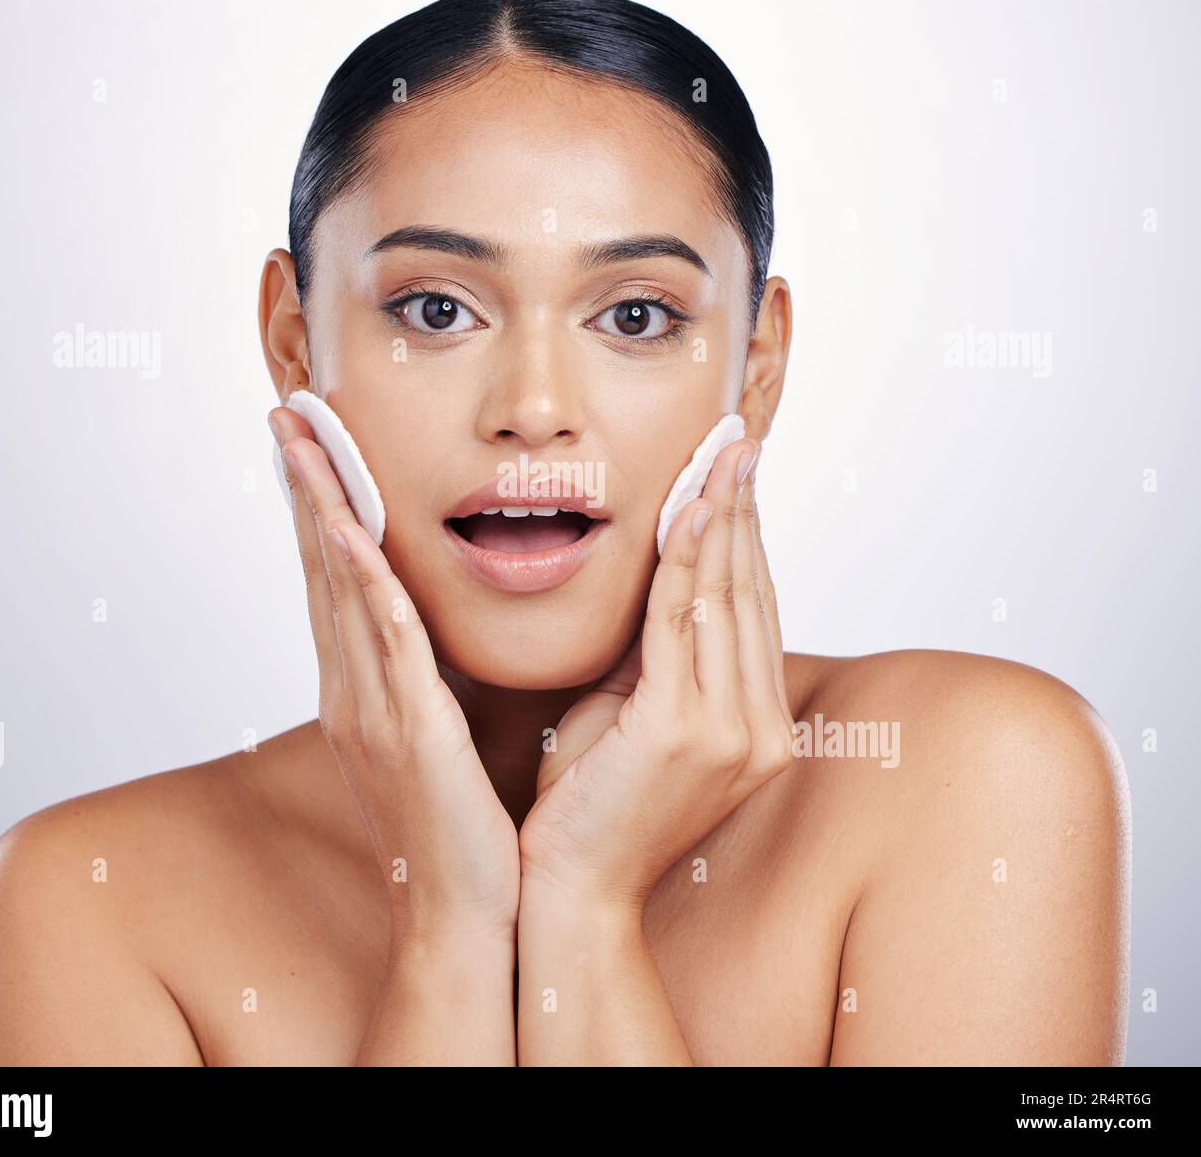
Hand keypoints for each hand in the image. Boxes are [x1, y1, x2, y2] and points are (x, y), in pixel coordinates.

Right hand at [270, 406, 520, 949]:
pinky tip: (349, 533)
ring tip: (302, 440)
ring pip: (341, 588)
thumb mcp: (440, 734)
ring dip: (320, 509)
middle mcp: (353, 688)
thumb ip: (432, 676)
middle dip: (304, 486)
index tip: (311, 444)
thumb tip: (445, 623)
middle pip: (322, 566)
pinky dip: (362, 583)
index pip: (337, 578)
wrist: (460, 912)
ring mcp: (371, 708)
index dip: (320, 506)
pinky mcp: (407, 731)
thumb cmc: (461, 824)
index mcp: (364, 688)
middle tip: (286, 412)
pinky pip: (384, 643)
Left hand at [518, 435, 793, 912]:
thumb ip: (657, 658)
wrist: (569, 888)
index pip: (754, 609)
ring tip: (718, 455)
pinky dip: (683, 560)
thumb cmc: (591, 803)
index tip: (735, 475)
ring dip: (718, 517)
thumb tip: (659, 586)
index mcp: (757, 726)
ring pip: (725, 597)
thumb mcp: (634, 716)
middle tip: (738, 441)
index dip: (746, 536)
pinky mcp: (684, 730)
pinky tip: (684, 508)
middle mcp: (760, 727)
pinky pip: (681, 622)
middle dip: (742, 508)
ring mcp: (730, 731)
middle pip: (751, 591)